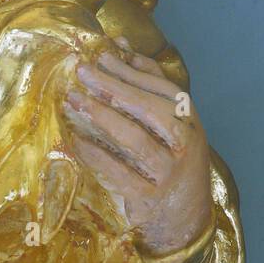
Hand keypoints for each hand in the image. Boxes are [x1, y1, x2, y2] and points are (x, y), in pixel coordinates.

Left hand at [62, 38, 212, 255]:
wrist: (186, 217)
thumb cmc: (172, 161)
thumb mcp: (169, 123)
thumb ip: (147, 83)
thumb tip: (121, 45)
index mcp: (190, 121)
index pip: (163, 87)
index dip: (132, 70)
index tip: (102, 54)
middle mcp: (185, 144)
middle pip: (150, 109)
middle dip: (114, 87)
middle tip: (82, 71)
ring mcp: (168, 172)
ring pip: (135, 139)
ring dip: (101, 116)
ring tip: (73, 99)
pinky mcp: (149, 198)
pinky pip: (120, 173)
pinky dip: (97, 156)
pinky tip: (77, 141)